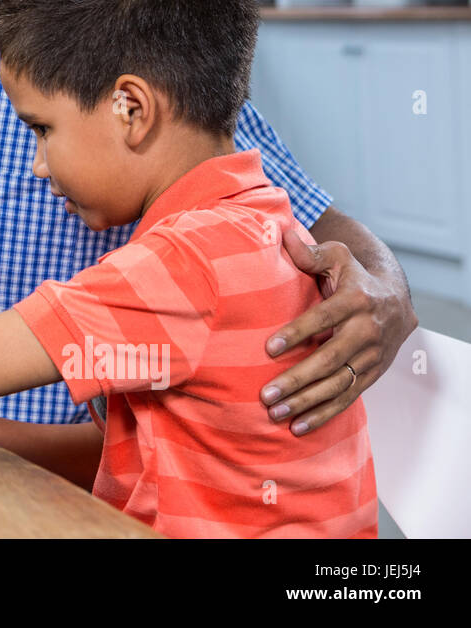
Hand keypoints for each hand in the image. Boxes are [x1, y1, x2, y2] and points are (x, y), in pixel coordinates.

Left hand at [262, 232, 416, 434]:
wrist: (396, 300)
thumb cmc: (354, 275)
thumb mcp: (336, 256)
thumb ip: (308, 252)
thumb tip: (282, 236)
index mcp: (356, 300)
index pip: (323, 319)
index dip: (297, 333)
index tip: (268, 347)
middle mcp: (367, 331)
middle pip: (329, 359)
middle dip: (297, 378)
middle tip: (266, 393)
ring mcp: (372, 357)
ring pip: (339, 383)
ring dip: (307, 402)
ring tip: (276, 412)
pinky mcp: (372, 375)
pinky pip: (348, 397)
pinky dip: (324, 414)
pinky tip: (298, 426)